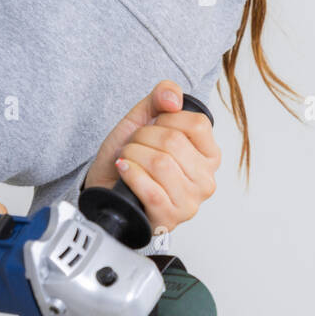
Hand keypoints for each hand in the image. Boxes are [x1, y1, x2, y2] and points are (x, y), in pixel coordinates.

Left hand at [82, 79, 220, 232]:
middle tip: (135, 145)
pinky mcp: (169, 218)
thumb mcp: (144, 118)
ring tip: (129, 159)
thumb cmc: (131, 155)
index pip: (197, 124)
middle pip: (174, 142)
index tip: (154, 127)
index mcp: (209, 154)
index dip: (166, 119)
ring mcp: (190, 203)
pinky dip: (130, 174)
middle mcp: (206, 180)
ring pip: (160, 164)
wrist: (106, 185)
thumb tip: (173, 98)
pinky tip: (124, 170)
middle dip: (142, 138)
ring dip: (133, 155)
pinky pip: (150, 189)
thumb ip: (162, 96)